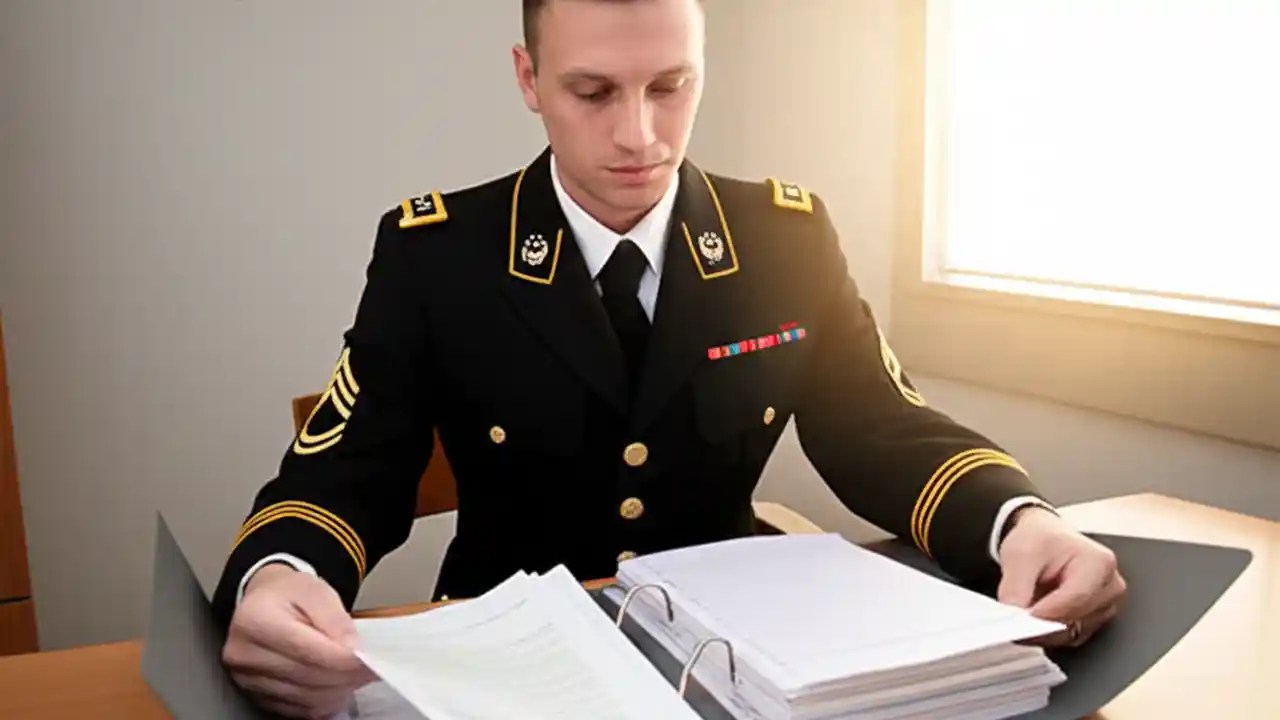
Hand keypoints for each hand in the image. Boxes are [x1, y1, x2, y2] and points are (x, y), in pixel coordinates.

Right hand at [222, 564, 375, 717]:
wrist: (264, 602)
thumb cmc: (290, 594)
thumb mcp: (316, 591)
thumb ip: (336, 619)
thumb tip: (351, 650)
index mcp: (256, 621)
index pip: (308, 651)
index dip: (344, 660)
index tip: (370, 660)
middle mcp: (244, 654)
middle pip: (306, 677)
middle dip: (345, 676)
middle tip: (370, 669)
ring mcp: (247, 679)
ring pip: (304, 698)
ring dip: (336, 691)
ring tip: (356, 676)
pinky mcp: (256, 695)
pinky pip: (296, 709)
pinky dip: (322, 701)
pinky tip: (337, 686)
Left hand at [997, 507, 1126, 647]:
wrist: (1043, 540)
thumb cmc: (1039, 541)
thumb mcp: (1020, 553)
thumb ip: (1015, 585)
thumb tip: (1013, 613)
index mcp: (1099, 563)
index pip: (1075, 599)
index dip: (1045, 613)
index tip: (1020, 619)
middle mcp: (1110, 587)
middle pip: (1075, 620)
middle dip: (1041, 623)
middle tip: (1012, 618)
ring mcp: (1105, 606)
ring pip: (1072, 633)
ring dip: (1044, 630)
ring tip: (1024, 610)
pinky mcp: (1095, 620)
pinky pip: (1070, 637)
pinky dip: (1049, 633)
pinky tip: (1035, 617)